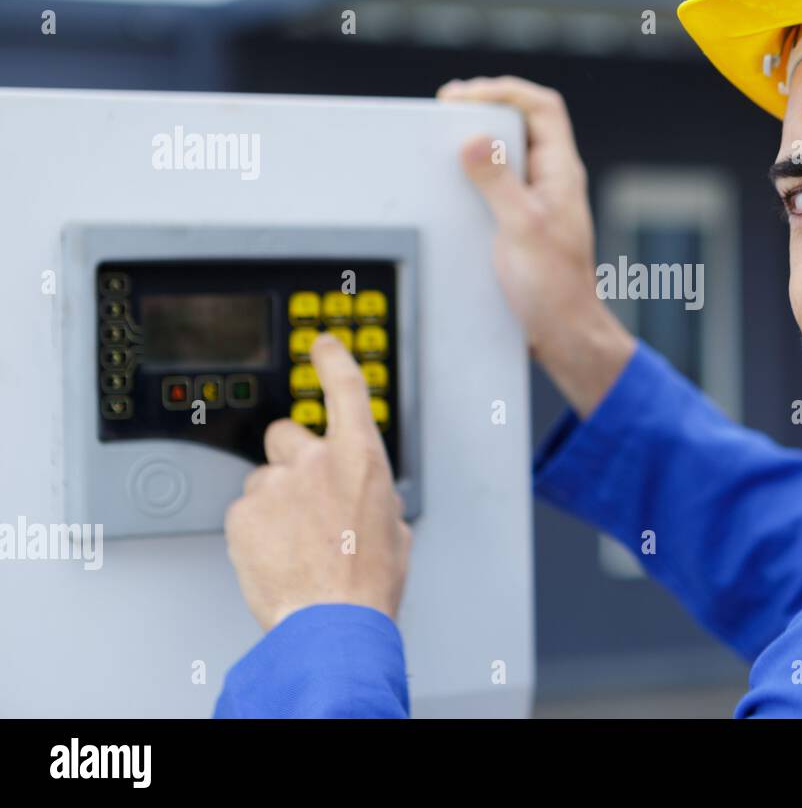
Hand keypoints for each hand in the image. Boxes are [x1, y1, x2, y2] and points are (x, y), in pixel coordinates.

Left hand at [224, 332, 410, 630]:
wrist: (331, 621)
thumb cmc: (368, 582)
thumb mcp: (394, 528)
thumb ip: (373, 495)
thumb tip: (364, 498)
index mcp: (360, 456)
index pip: (344, 386)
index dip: (331, 359)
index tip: (322, 344)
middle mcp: (315, 460)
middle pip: (287, 434)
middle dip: (292, 459)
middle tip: (304, 497)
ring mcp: (275, 484)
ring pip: (264, 479)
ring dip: (274, 501)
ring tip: (294, 543)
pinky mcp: (242, 513)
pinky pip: (245, 510)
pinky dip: (256, 530)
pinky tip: (277, 555)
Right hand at [436, 75, 633, 416]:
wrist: (564, 333)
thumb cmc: (554, 288)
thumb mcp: (521, 229)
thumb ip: (497, 183)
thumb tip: (474, 141)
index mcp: (562, 173)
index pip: (543, 108)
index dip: (504, 91)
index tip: (464, 96)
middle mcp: (554, 181)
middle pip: (525, 122)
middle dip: (487, 107)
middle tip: (450, 107)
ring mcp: (540, 200)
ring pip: (512, 152)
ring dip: (481, 139)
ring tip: (448, 136)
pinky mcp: (524, 222)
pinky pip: (501, 182)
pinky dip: (478, 172)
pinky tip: (456, 180)